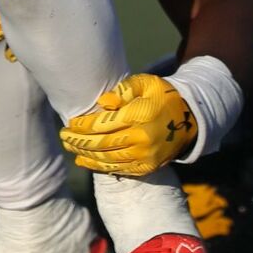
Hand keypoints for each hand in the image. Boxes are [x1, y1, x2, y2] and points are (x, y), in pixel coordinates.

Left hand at [59, 73, 196, 175]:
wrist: (189, 119)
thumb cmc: (161, 95)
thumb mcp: (145, 83)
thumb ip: (124, 89)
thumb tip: (102, 103)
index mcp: (140, 116)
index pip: (104, 124)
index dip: (84, 125)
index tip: (70, 122)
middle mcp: (142, 139)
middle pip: (102, 144)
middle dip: (79, 141)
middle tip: (63, 136)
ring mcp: (145, 156)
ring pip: (108, 159)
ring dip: (86, 155)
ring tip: (70, 149)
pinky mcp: (147, 167)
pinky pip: (119, 169)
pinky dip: (100, 167)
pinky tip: (85, 161)